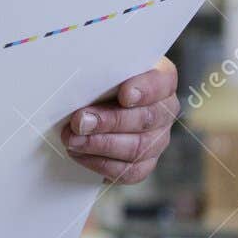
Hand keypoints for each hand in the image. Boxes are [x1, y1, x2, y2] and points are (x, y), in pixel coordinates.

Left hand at [60, 57, 178, 183]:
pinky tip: (80, 154)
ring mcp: (157, 139)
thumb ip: (95, 68)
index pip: (161, 82)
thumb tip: (76, 73)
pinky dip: (101, 164)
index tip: (125, 95)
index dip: (145, 90)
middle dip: (109, 121)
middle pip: (146, 118)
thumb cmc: (94, 79)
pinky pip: (130, 171)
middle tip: (80, 121)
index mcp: (159, 78)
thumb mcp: (96, 66)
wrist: (89, 104)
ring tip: (72, 139)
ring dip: (100, 145)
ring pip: (138, 148)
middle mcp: (164, 110)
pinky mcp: (144, 162)